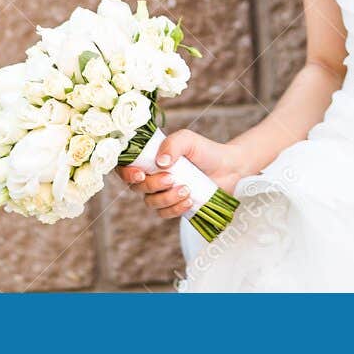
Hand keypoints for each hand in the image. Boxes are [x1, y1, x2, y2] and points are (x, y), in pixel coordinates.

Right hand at [117, 129, 248, 220]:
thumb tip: (160, 162)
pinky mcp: (174, 206)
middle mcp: (152, 176)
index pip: (125, 166)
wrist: (228, 168)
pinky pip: (164, 214)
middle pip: (136, 187)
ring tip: (187, 189)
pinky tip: (190, 200)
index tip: (140, 174)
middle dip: (153, 185)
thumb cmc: (205, 151)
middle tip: (172, 178)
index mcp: (149, 158)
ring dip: (167, 198)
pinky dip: (175, 209)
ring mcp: (162, 193)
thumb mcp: (188, 140)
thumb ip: (173, 144)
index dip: (126, 173)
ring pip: (150, 202)